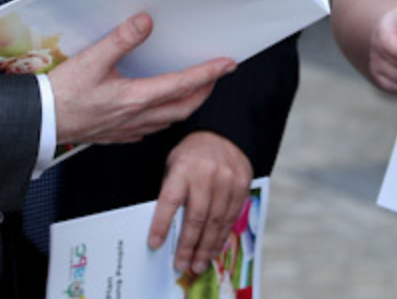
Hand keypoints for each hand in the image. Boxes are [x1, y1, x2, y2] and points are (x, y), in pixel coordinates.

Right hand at [50, 13, 234, 147]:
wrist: (40, 123)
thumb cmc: (62, 94)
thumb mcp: (92, 59)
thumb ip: (121, 39)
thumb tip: (146, 21)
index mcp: (135, 98)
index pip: (183, 85)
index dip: (208, 73)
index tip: (227, 64)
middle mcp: (137, 117)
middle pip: (183, 107)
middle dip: (204, 91)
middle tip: (217, 75)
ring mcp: (127, 129)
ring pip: (168, 120)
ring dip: (186, 104)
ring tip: (193, 89)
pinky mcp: (116, 134)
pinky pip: (150, 128)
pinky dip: (163, 117)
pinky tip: (158, 109)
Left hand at [147, 131, 253, 274]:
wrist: (224, 133)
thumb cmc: (192, 154)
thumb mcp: (174, 164)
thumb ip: (171, 192)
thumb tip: (165, 228)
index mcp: (184, 168)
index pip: (170, 200)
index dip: (161, 224)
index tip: (154, 243)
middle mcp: (207, 175)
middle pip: (196, 217)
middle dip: (188, 245)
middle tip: (182, 264)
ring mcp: (227, 181)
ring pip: (216, 221)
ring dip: (206, 247)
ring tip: (198, 264)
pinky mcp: (242, 186)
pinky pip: (231, 217)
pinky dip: (221, 236)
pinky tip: (214, 249)